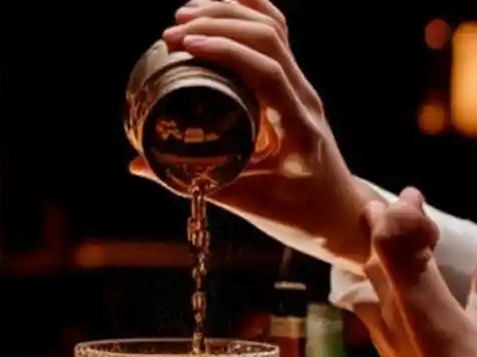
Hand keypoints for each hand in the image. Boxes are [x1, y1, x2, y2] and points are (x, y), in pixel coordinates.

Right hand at [133, 0, 374, 265]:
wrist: (338, 214)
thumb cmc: (299, 215)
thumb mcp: (247, 203)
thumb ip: (194, 182)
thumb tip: (138, 165)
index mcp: (298, 127)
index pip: (267, 73)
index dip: (226, 51)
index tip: (186, 45)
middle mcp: (304, 98)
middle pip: (269, 39)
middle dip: (219, 23)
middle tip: (171, 33)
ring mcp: (302, 87)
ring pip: (273, 29)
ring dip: (230, 12)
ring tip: (183, 14)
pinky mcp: (294, 84)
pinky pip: (276, 37)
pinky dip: (247, 13)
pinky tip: (217, 5)